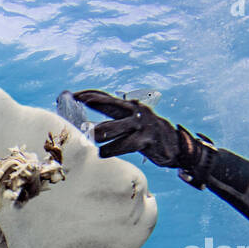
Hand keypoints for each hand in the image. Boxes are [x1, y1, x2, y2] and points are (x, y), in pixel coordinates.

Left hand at [72, 90, 196, 168]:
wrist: (175, 146)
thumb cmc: (146, 136)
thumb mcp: (132, 125)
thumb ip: (114, 123)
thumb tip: (88, 127)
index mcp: (130, 107)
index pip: (107, 98)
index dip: (91, 95)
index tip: (73, 94)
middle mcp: (135, 112)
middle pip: (110, 104)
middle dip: (93, 101)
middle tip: (77, 101)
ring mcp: (140, 125)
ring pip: (111, 128)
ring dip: (98, 135)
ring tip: (90, 139)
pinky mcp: (145, 140)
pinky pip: (122, 145)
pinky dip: (110, 150)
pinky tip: (102, 154)